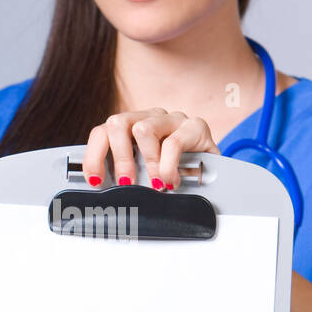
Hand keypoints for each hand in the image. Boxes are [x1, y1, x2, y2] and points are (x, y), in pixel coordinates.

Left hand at [82, 109, 220, 190]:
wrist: (217, 172)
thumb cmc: (176, 173)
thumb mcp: (146, 175)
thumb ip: (127, 177)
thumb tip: (105, 194)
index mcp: (131, 127)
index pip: (102, 132)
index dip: (94, 156)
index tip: (96, 181)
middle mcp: (149, 118)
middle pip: (117, 124)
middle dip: (119, 159)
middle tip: (127, 184)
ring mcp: (171, 119)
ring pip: (143, 129)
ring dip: (147, 162)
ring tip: (156, 183)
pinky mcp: (195, 126)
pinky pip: (173, 142)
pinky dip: (169, 167)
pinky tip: (172, 181)